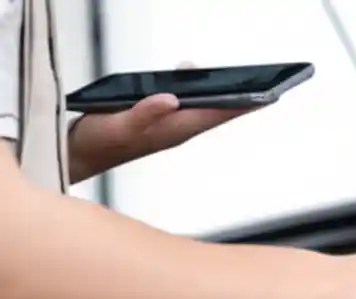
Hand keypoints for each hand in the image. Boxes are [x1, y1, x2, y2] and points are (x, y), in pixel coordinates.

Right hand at [67, 64, 255, 182]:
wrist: (79, 154)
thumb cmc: (99, 142)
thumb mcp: (119, 125)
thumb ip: (144, 113)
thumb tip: (171, 100)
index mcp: (173, 130)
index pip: (215, 115)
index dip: (240, 106)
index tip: (265, 98)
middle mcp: (175, 129)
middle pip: (215, 112)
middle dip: (239, 101)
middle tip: (267, 88)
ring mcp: (166, 126)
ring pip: (201, 109)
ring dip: (219, 96)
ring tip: (241, 83)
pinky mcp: (156, 122)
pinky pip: (184, 105)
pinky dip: (193, 91)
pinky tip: (192, 77)